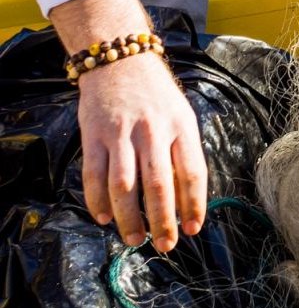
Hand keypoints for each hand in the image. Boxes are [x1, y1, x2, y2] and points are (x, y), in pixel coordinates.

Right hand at [53, 0, 206, 251]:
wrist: (121, 62)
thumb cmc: (157, 95)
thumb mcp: (182, 115)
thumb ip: (184, 151)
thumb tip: (188, 199)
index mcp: (182, 125)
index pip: (192, 172)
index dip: (194, 204)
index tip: (194, 229)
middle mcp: (153, 130)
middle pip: (159, 185)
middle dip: (163, 220)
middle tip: (166, 245)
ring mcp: (121, 133)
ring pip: (124, 186)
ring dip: (129, 219)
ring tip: (136, 240)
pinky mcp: (94, 136)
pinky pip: (94, 176)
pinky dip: (98, 202)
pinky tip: (104, 219)